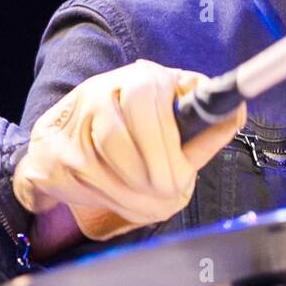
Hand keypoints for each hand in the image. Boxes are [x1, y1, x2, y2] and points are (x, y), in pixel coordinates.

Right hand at [12, 59, 246, 243]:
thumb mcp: (172, 110)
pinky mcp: (49, 161)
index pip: (145, 108)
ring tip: (155, 200)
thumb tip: (237, 113)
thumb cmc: (134, 121)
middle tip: (171, 194)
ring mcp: (68, 130)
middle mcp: (95, 97)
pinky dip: (115, 204)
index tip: (183, 177)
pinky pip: (87, 190)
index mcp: (134, 80)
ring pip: (105, 173)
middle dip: (155, 180)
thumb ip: (202, 118)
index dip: (166, 149)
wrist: (66, 134)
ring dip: (137, 198)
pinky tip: (128, 201)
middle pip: (122, 147)